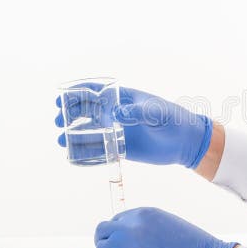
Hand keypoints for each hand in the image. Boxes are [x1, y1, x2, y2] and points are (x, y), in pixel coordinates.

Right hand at [56, 86, 212, 167]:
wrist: (186, 142)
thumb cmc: (174, 120)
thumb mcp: (158, 113)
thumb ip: (138, 112)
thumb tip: (116, 113)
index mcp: (124, 98)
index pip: (96, 91)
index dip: (78, 93)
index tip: (62, 98)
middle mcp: (116, 113)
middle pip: (87, 110)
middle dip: (70, 113)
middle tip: (60, 121)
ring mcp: (117, 131)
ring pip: (90, 131)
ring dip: (74, 134)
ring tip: (62, 140)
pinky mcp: (120, 148)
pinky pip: (99, 150)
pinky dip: (86, 152)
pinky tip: (74, 156)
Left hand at [80, 207, 237, 247]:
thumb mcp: (170, 225)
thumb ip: (150, 227)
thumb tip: (137, 238)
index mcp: (144, 213)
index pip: (119, 219)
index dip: (118, 231)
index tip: (120, 241)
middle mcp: (131, 226)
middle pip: (104, 230)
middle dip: (106, 240)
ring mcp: (126, 246)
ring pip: (100, 247)